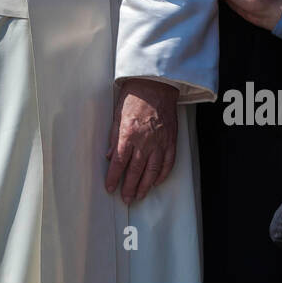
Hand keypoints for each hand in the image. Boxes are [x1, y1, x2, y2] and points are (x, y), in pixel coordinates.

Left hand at [105, 78, 177, 203]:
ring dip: (145, 186)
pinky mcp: (171, 140)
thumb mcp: (117, 114)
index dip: (113, 177)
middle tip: (126, 198)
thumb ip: (114, 137)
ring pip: (153, 171)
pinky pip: (168, 163)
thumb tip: (110, 156)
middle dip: (129, 187)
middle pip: (136, 171)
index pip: (119, 162)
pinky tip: (156, 182)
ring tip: (139, 195)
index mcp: (128, 134)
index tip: (110, 187)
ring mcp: (160, 142)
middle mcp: (145, 141)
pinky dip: (162, 175)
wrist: (156, 84)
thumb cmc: (134, 96)